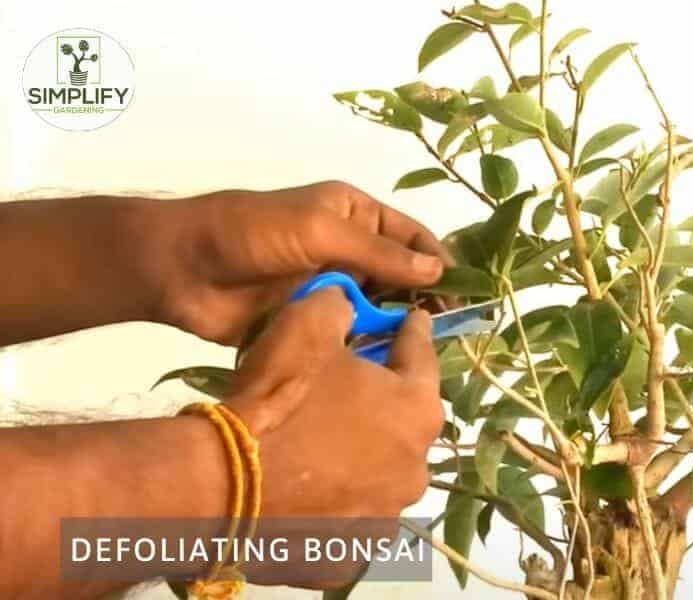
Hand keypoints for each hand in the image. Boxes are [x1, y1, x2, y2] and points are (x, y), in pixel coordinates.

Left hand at [153, 180, 450, 343]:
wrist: (179, 269)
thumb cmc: (251, 234)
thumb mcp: (320, 231)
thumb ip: (379, 253)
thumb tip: (438, 271)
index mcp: (353, 216)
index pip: (410, 237)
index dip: (438, 261)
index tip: (462, 292)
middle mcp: (346, 252)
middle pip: (399, 277)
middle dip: (423, 298)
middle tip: (444, 330)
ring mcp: (328, 290)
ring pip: (376, 310)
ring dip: (396, 327)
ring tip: (420, 353)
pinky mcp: (309, 324)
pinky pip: (347, 337)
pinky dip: (365, 349)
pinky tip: (386, 368)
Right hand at [222, 287, 441, 584]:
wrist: (221, 484)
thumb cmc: (279, 399)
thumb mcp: (307, 326)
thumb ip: (338, 306)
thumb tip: (345, 300)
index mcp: (416, 410)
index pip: (421, 356)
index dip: (411, 331)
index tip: (413, 318)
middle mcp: (415, 468)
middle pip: (405, 421)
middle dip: (385, 399)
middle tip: (352, 385)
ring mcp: (385, 515)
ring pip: (380, 472)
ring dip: (362, 454)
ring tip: (324, 440)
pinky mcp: (350, 551)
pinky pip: (348, 515)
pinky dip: (334, 499)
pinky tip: (308, 487)